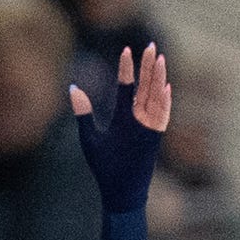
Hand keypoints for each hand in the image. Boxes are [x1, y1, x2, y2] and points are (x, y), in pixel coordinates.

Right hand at [67, 43, 169, 214]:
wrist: (127, 193)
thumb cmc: (104, 167)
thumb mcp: (90, 141)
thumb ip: (83, 113)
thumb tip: (72, 87)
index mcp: (124, 122)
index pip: (127, 87)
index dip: (127, 67)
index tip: (127, 49)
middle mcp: (142, 122)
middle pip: (147, 87)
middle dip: (148, 65)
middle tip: (151, 47)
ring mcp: (153, 128)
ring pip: (158, 96)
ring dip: (159, 76)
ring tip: (160, 58)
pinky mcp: (159, 135)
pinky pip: (164, 111)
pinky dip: (165, 97)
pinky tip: (166, 85)